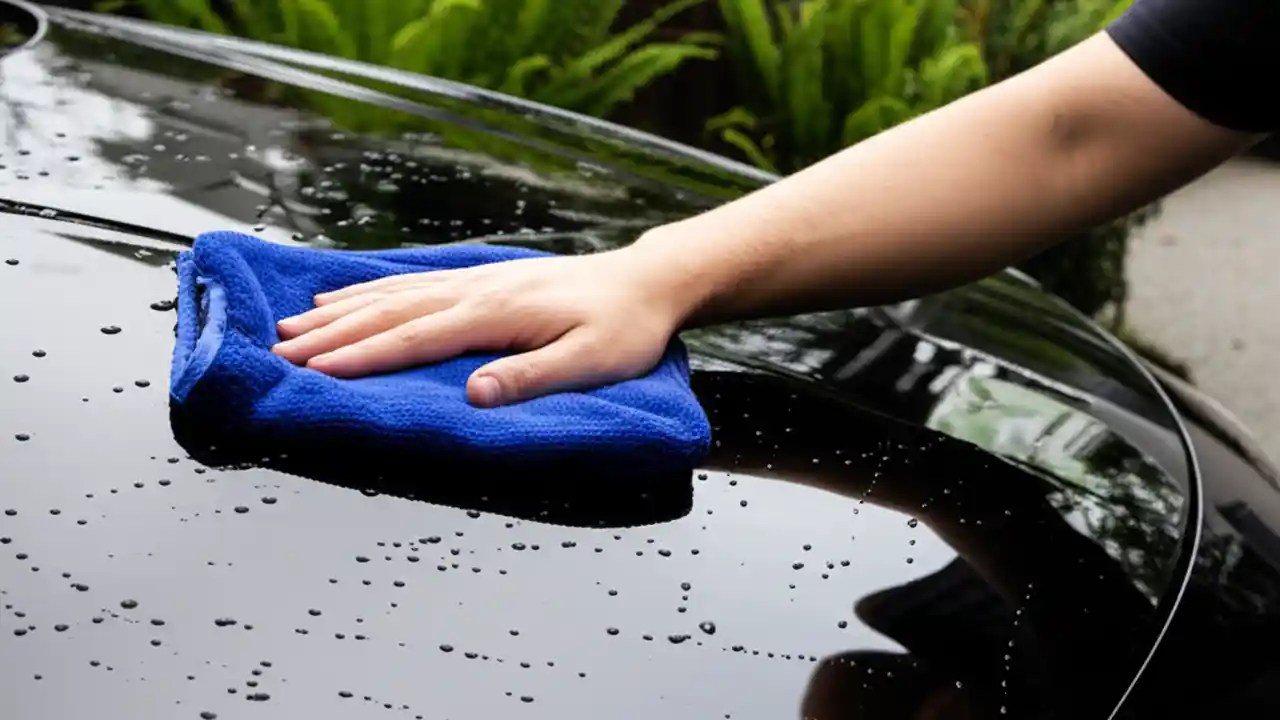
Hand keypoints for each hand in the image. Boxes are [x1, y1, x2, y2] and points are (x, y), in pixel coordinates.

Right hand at [271, 243, 692, 407]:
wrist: (646, 281)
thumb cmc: (626, 327)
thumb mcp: (594, 360)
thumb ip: (533, 377)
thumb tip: (474, 395)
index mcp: (496, 313)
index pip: (416, 338)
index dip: (363, 357)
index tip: (315, 371)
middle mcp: (476, 290)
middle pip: (390, 313)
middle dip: (331, 334)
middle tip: (278, 351)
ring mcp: (475, 280)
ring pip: (393, 294)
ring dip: (340, 310)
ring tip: (291, 324)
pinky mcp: (481, 279)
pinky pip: (412, 282)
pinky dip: (371, 289)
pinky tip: (345, 296)